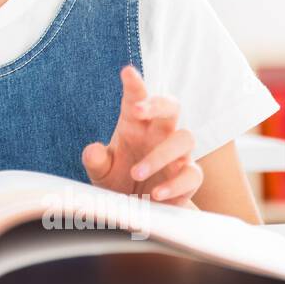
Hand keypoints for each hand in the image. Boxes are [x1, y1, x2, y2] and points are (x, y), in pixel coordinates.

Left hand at [81, 65, 202, 207]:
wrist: (136, 211)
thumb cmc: (118, 181)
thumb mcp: (101, 172)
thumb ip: (96, 161)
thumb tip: (93, 150)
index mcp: (135, 126)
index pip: (136, 99)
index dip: (134, 84)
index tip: (127, 72)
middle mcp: (159, 134)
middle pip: (170, 107)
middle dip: (157, 104)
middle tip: (137, 109)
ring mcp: (177, 155)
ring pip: (184, 138)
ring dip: (160, 155)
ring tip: (135, 173)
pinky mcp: (189, 177)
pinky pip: (191, 174)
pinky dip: (175, 184)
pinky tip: (156, 194)